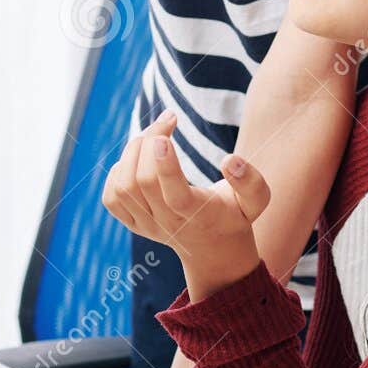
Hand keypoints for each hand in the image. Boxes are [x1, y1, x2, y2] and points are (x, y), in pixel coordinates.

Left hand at [102, 111, 270, 298]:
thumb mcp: (256, 201)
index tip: (165, 136)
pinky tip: (138, 160)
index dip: (165, 166)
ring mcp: (147, 226)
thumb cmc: (235, 214)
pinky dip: (117, 172)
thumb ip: (251, 182)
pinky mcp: (133, 223)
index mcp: (200, 217)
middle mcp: (169, 223)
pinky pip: (111, 198)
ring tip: (155, 136)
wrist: (214, 248)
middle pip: (143, 182)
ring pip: (124, 187)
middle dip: (150, 141)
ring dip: (134, 151)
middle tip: (169, 119)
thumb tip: (230, 160)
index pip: (175, 196)